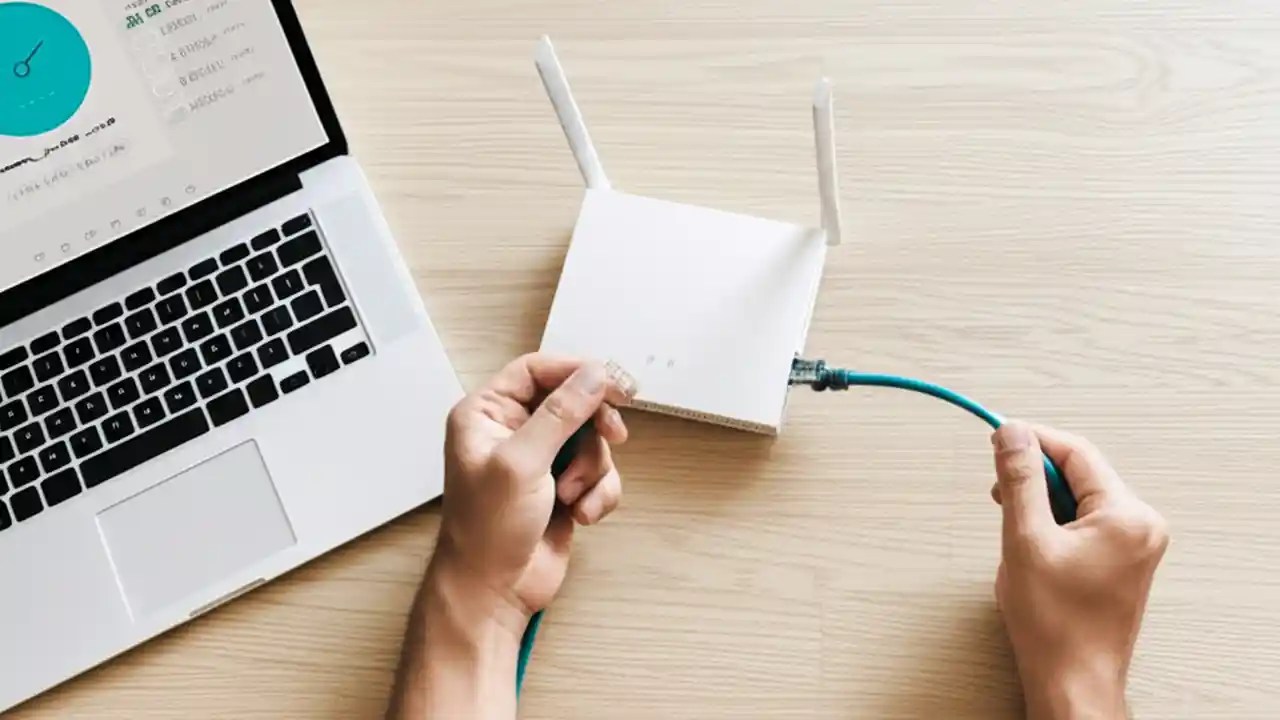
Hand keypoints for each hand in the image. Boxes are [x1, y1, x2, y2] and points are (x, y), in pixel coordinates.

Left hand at [430, 353, 635, 633]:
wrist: (492, 593)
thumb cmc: (486, 531)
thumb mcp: (521, 463)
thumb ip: (560, 414)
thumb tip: (594, 375)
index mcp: (487, 413)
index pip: (537, 370)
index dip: (577, 372)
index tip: (613, 383)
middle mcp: (512, 431)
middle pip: (572, 401)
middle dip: (594, 423)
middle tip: (615, 433)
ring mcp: (539, 461)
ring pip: (591, 440)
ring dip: (591, 468)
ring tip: (571, 495)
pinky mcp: (562, 488)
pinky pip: (599, 474)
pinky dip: (598, 493)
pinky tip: (580, 514)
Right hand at [990, 422, 1168, 719]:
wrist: (1073, 682)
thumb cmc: (1054, 625)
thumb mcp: (1025, 540)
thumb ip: (1020, 480)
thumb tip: (1013, 433)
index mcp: (1127, 516)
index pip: (1077, 453)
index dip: (1034, 440)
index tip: (999, 436)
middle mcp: (1142, 525)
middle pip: (1080, 474)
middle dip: (1035, 477)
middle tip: (998, 491)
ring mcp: (1135, 545)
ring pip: (1079, 499)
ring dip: (1041, 503)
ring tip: (1014, 532)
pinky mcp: (1122, 561)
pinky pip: (1085, 523)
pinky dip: (1053, 524)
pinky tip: (1031, 546)